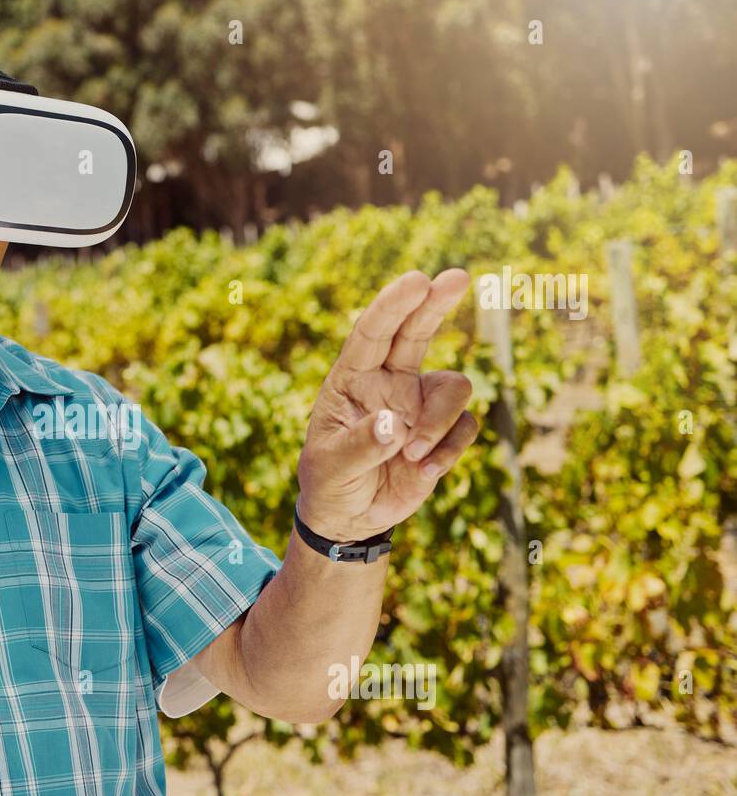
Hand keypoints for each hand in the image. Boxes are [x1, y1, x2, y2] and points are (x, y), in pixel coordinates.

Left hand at [296, 269, 478, 542]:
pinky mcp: (442, 432)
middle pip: (417, 332)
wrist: (350, 517)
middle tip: (457, 277)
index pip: (372, 334)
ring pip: (454, 387)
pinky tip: (421, 472)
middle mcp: (389, 383)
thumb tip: (396, 423)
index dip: (393, 305)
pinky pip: (464, 427)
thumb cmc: (330, 482)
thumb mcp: (333, 467)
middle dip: (436, 304)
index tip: (416, 280)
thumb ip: (362, 446)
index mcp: (352, 379)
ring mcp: (419, 405)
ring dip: (440, 421)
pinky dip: (449, 451)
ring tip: (411, 455)